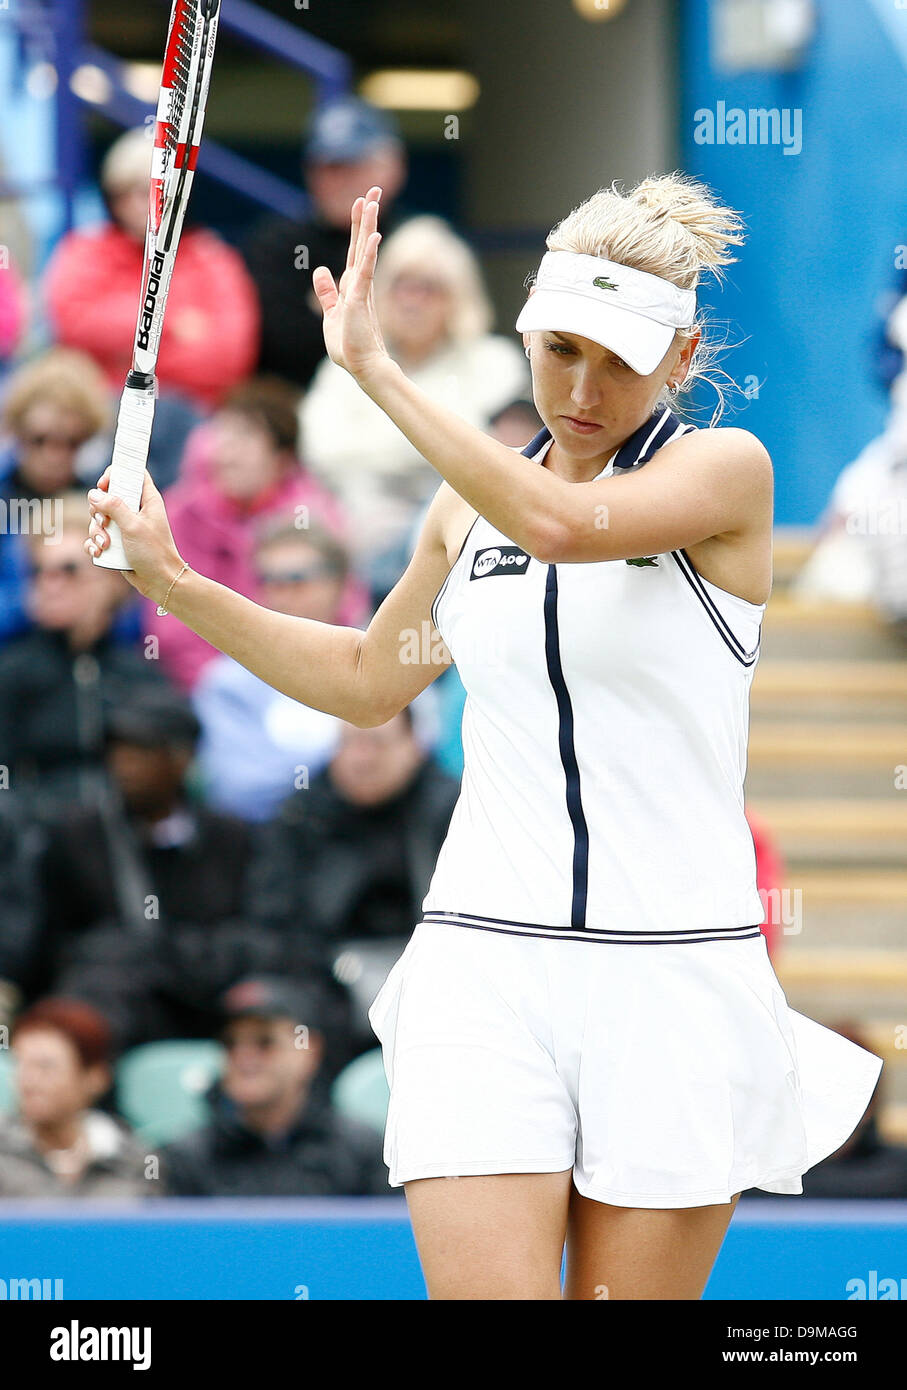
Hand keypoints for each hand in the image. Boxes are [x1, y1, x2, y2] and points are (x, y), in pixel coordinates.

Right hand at [84, 467, 184, 606]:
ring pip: (98, 518)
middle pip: (107, 495)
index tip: (104, 484)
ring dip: (96, 531)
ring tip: (105, 545)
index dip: (116, 473)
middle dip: (98, 509)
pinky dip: (94, 544)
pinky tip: (99, 552)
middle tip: (105, 522)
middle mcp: (135, 510)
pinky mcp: (116, 543)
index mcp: (147, 500)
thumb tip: (93, 494)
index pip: (132, 473)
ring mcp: (124, 527)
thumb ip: (114, 507)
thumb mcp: (133, 526)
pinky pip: (96, 537)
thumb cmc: (154, 552)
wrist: (160, 582)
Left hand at [312, 186, 390, 381]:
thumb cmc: (348, 345)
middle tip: (373, 189)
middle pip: (362, 242)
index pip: (356, 248)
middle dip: (367, 215)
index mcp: (352, 284)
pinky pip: (366, 273)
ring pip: (365, 251)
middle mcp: (359, 283)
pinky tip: (374, 237)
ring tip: (372, 201)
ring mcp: (361, 290)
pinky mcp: (360, 300)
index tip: (363, 201)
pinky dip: (370, 254)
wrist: (360, 366)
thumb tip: (320, 270)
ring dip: (368, 226)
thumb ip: (326, 292)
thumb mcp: (330, 314)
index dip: (359, 225)